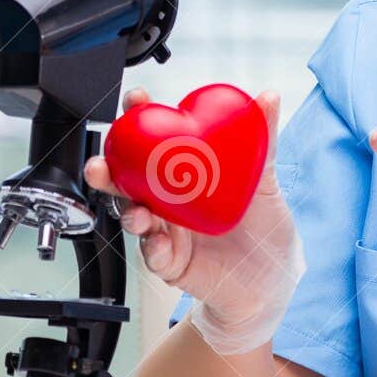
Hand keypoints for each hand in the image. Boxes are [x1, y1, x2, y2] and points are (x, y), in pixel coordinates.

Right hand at [86, 86, 304, 354]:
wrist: (273, 280)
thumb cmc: (264, 227)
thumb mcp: (265, 181)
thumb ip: (263, 141)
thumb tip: (269, 97)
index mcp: (183, 173)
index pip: (152, 141)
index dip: (138, 118)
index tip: (137, 100)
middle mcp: (167, 201)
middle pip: (126, 179)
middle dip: (106, 168)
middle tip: (102, 164)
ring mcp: (166, 232)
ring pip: (132, 217)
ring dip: (127, 211)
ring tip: (136, 211)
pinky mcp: (171, 263)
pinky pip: (155, 255)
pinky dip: (154, 249)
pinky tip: (161, 243)